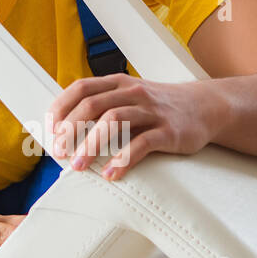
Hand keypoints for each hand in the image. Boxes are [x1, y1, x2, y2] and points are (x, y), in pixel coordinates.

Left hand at [45, 74, 222, 180]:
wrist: (205, 107)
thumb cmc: (160, 107)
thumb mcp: (130, 96)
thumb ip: (102, 105)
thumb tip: (65, 128)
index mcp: (118, 83)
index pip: (81, 89)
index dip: (61, 108)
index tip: (51, 131)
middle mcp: (133, 92)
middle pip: (92, 106)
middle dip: (71, 131)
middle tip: (60, 153)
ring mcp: (151, 111)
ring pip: (114, 121)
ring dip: (91, 145)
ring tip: (78, 166)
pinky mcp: (168, 131)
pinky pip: (142, 144)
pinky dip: (123, 160)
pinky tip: (111, 174)